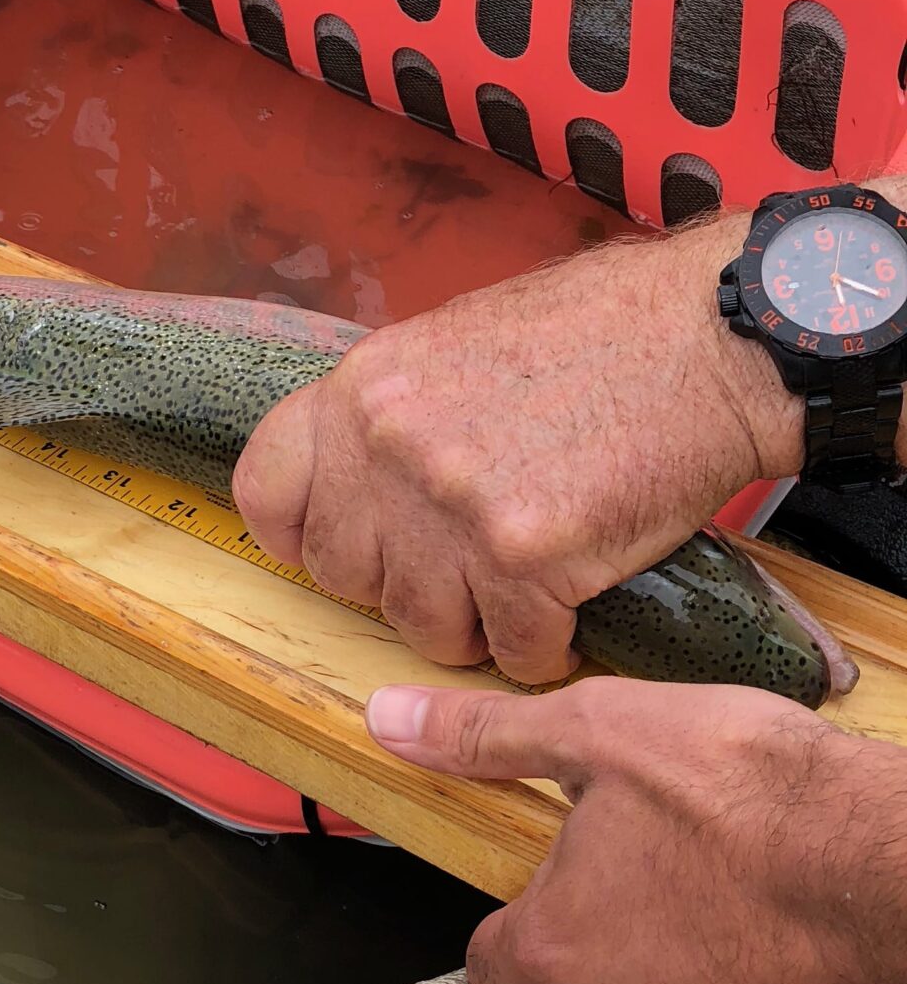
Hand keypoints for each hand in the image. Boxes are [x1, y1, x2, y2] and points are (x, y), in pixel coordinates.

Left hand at [232, 221, 803, 688]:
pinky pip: (509, 652)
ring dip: (470, 628)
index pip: (268, 489)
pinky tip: (566, 615)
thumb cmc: (603, 331)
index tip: (332, 552)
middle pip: (345, 575)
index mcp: (364, 387)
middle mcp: (390, 446)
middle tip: (461, 573)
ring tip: (517, 597)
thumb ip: (394, 414)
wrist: (714, 340)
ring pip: (421, 628)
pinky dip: (541, 651)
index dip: (297, 536)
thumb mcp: (456, 342)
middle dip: (401, 587)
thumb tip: (356, 482)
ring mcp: (452, 505)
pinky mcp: (526, 559)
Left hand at [366, 677, 906, 983]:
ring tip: (741, 942)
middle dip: (616, 967)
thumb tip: (391, 719)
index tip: (555, 915)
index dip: (520, 936)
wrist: (900, 879)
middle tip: (678, 908)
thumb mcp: (606, 730)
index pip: (493, 968)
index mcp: (557, 945)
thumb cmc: (761, 800)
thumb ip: (490, 736)